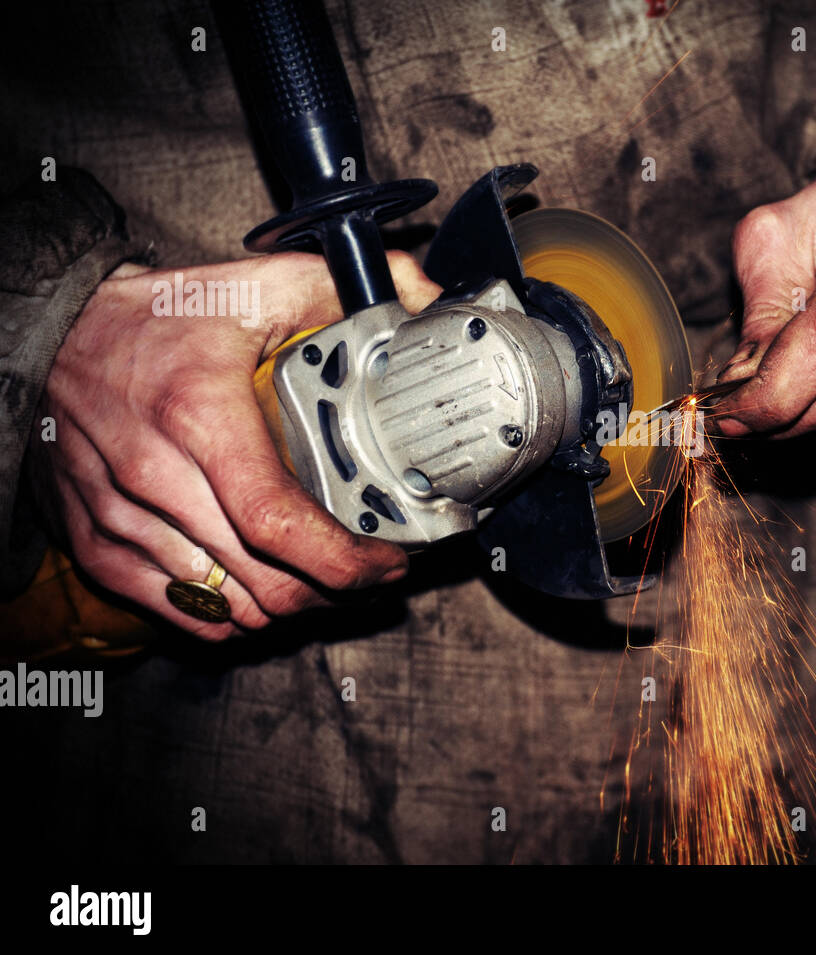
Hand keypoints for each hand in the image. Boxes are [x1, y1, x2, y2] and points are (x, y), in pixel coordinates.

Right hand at [37, 251, 441, 638]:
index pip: (279, 524)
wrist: (53, 332)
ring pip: (227, 606)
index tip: (388, 564)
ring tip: (324, 579)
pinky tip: (262, 590)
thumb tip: (422, 298)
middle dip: (336, 591)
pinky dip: (230, 615)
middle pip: (264, 580)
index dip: (345, 562)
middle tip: (370, 572)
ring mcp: (121, 518)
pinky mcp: (97, 542)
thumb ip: (345, 289)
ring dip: (289, 606)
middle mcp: (155, 476)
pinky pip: (177, 609)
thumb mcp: (256, 286)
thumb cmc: (154, 317)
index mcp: (201, 418)